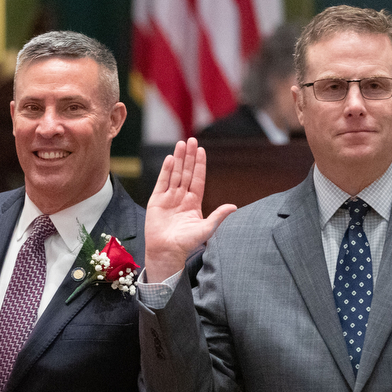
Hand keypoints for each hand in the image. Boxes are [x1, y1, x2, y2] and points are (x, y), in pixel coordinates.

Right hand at [143, 138, 235, 282]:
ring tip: (181, 144)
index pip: (198, 179)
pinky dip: (166, 170)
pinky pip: (162, 182)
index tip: (202, 150)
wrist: (166, 251)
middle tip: (192, 140)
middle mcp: (181, 197)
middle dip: (189, 156)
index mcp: (194, 202)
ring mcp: (168, 198)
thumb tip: (234, 206)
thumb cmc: (186, 243)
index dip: (200, 164)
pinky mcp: (156, 200)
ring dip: (178, 159)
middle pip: (186, 172)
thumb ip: (218, 216)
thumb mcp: (206, 229)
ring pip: (175, 174)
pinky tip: (170, 159)